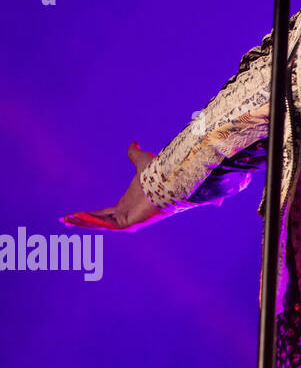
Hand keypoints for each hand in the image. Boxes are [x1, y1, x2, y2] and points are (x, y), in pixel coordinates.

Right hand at [61, 142, 178, 231]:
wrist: (169, 180)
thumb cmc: (159, 173)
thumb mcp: (141, 161)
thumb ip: (134, 155)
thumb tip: (133, 143)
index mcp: (127, 204)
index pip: (104, 212)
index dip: (89, 213)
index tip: (73, 214)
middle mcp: (127, 214)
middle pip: (99, 221)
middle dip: (82, 221)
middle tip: (64, 220)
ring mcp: (129, 220)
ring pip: (102, 224)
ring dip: (84, 221)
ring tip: (67, 219)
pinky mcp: (131, 224)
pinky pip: (108, 225)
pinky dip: (93, 220)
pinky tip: (79, 216)